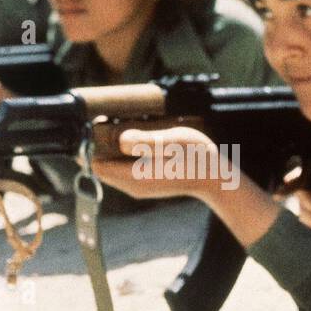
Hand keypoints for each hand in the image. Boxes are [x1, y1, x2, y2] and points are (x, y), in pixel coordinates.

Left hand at [90, 127, 233, 201]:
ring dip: (113, 147)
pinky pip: (123, 168)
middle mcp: (131, 185)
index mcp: (134, 176)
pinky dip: (125, 154)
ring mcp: (138, 187)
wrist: (217, 179)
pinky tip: (139, 143)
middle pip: (100, 163)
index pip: (94, 162)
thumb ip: (146, 141)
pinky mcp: (144, 184)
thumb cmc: (198, 158)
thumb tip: (121, 140)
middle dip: (102, 143)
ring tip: (131, 131)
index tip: (101, 125)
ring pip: (111, 165)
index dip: (93, 143)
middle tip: (116, 123)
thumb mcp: (174, 142)